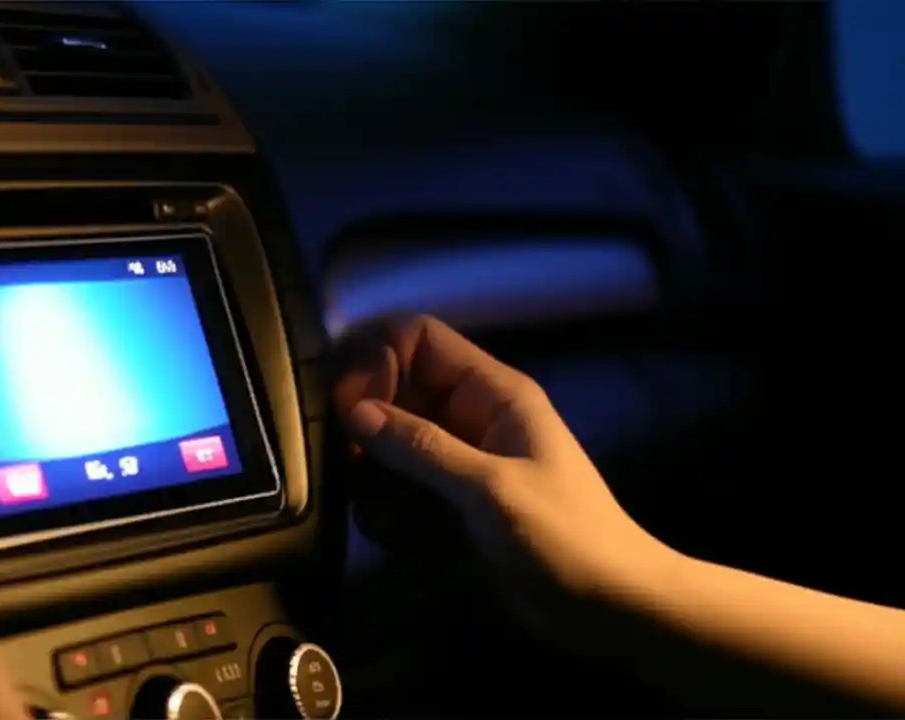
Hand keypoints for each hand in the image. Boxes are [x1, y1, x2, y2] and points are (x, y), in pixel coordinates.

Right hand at [334, 316, 676, 623]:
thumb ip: (423, 448)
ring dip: (370, 475)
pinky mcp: (446, 503)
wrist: (612, 608)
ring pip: (385, 442)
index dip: (375, 355)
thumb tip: (354, 412)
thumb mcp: (493, 490)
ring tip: (379, 510)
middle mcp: (467, 415)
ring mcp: (455, 460)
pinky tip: (396, 537)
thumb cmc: (566, 538)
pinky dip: (384, 509)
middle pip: (392, 389)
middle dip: (363, 424)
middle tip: (347, 465)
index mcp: (491, 392)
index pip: (417, 337)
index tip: (346, 403)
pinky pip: (395, 488)